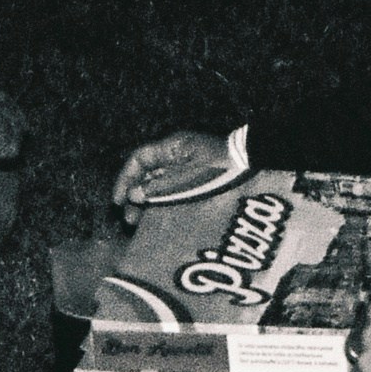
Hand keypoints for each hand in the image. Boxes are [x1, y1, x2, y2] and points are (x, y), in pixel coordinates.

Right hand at [113, 130, 235, 224]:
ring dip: (147, 204)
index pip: (139, 159)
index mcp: (173, 147)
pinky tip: (158, 219)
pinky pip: (172, 192)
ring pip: (158, 186)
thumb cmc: (221, 167)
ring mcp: (187, 168)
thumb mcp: (188, 178)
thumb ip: (162, 187)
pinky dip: (162, 205)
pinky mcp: (196, 181)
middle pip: (146, 175)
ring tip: (140, 224)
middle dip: (135, 197)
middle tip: (129, 219)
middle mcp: (176, 156)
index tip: (119, 200)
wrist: (252, 163)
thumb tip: (134, 196)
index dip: (125, 178)